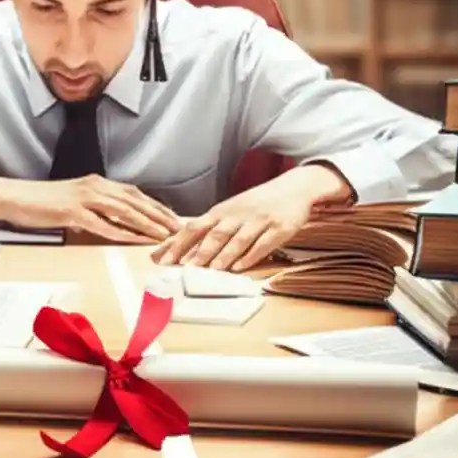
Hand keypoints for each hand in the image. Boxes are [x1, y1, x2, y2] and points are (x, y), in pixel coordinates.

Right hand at [0, 174, 181, 243]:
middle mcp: (95, 186)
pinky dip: (122, 232)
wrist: (15, 197)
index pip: (135, 194)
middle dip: (160, 215)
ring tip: (165, 235)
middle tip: (180, 228)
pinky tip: (136, 240)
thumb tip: (114, 225)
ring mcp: (84, 197)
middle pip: (136, 200)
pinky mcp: (72, 211)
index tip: (174, 218)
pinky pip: (103, 224)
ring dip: (147, 223)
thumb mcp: (75, 205)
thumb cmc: (42, 203)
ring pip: (124, 210)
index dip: (157, 206)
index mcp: (97, 183)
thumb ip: (95, 212)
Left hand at [152, 164, 352, 270]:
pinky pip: (263, 243)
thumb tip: (181, 249)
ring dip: (223, 255)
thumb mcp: (230, 211)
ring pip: (238, 239)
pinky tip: (240, 267)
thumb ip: (208, 229)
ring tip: (211, 270)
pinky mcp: (279, 227)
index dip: (178, 243)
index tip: (163, 259)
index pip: (194, 227)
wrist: (294, 187)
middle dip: (199, 251)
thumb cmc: (256, 204)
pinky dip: (251, 255)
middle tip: (185, 268)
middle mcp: (238, 214)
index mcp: (222, 211)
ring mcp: (259, 220)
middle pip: (215, 233)